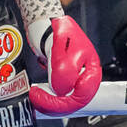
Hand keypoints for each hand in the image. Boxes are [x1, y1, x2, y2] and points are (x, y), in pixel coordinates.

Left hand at [15, 0, 101, 115]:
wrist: (43, 23)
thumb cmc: (57, 31)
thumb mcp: (61, 49)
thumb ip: (64, 70)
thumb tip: (61, 90)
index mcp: (90, 69)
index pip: (83, 94)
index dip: (65, 101)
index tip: (46, 96)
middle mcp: (83, 76)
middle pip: (74, 100)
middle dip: (55, 104)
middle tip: (37, 98)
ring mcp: (72, 77)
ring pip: (65, 99)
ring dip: (50, 102)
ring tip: (36, 96)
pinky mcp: (61, 78)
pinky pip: (57, 94)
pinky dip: (47, 97)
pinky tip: (38, 94)